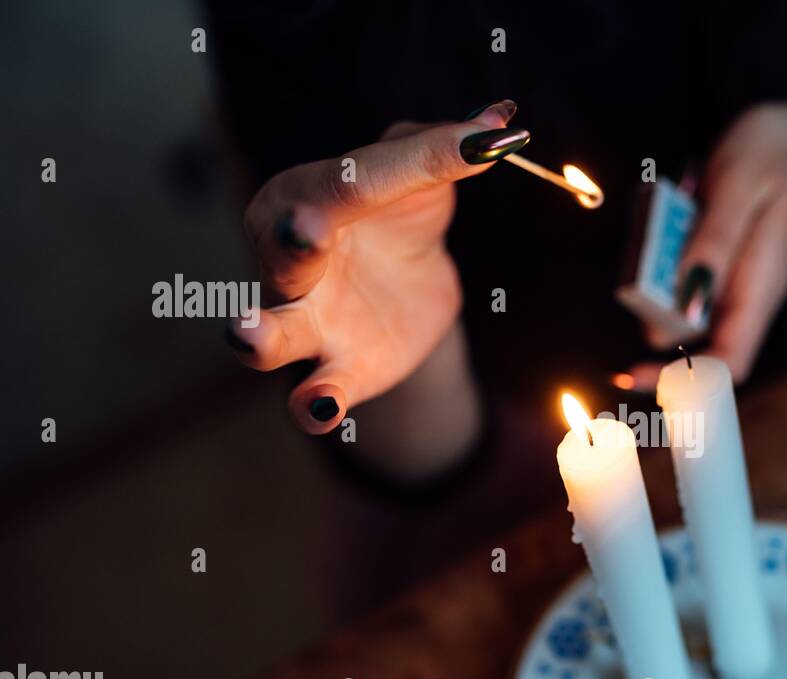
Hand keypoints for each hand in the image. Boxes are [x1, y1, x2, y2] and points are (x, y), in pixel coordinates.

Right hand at [229, 101, 528, 433]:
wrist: (406, 286)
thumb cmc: (396, 215)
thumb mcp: (420, 179)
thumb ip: (443, 151)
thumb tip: (499, 121)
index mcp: (306, 193)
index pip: (356, 181)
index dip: (402, 169)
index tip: (467, 147)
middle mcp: (288, 258)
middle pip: (286, 252)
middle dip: (297, 243)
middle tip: (310, 233)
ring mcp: (306, 320)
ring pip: (274, 332)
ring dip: (260, 334)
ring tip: (248, 333)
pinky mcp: (334, 372)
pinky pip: (314, 394)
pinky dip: (312, 405)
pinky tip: (321, 410)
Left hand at [623, 100, 786, 388]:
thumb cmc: (771, 155)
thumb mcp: (737, 185)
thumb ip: (713, 244)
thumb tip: (684, 305)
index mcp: (760, 287)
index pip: (729, 360)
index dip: (683, 379)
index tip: (635, 374)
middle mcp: (748, 297)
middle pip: (696, 342)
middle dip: (656, 319)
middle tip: (636, 275)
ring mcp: (735, 285)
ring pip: (683, 312)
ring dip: (656, 286)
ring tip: (660, 224)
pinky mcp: (722, 269)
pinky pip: (683, 283)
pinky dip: (663, 267)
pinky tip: (664, 223)